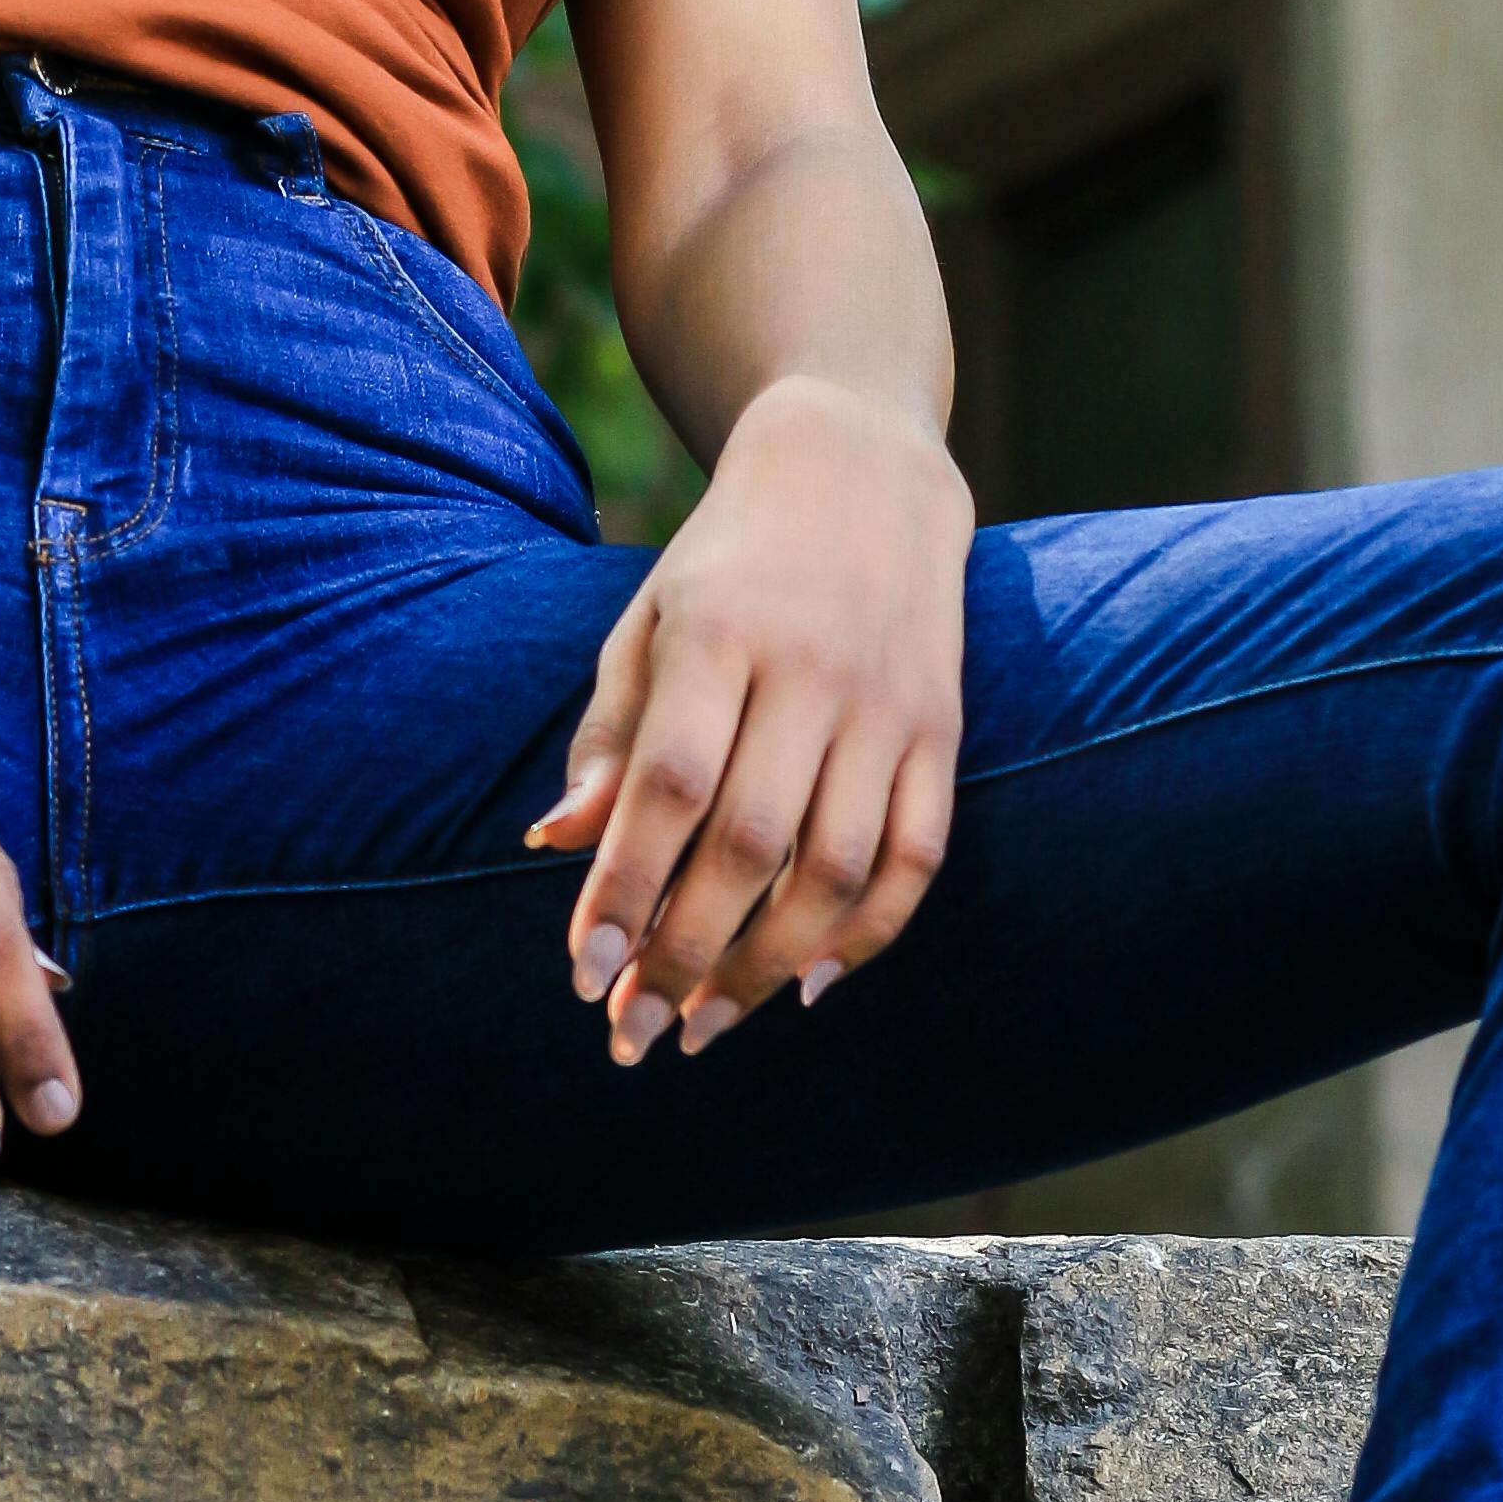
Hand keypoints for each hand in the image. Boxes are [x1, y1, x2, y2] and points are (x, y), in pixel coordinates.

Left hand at [527, 378, 971, 1063]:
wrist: (861, 472)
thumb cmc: (728, 564)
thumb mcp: (647, 623)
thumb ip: (609, 736)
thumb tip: (559, 845)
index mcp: (721, 636)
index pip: (669, 788)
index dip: (624, 890)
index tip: (583, 975)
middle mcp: (812, 672)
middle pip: (750, 844)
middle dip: (686, 954)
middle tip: (635, 1029)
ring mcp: (889, 704)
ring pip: (837, 867)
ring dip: (768, 965)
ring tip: (706, 1022)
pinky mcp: (943, 728)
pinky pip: (918, 855)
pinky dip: (869, 932)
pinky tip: (809, 984)